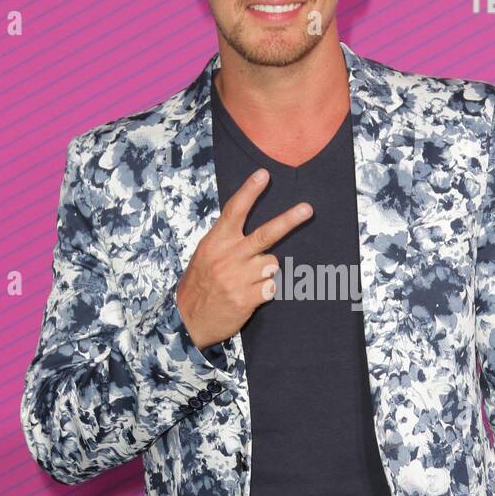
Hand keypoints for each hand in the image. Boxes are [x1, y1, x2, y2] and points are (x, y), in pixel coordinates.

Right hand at [176, 168, 312, 350]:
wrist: (186, 320)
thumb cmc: (199, 283)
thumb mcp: (205, 254)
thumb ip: (227, 241)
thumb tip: (256, 233)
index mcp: (216, 242)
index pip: (234, 211)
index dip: (249, 191)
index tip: (264, 175)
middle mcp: (228, 257)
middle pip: (265, 234)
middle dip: (289, 220)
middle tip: (307, 209)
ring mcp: (238, 278)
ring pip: (272, 263)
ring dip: (266, 270)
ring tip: (248, 279)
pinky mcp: (246, 298)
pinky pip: (271, 287)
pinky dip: (265, 290)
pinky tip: (250, 295)